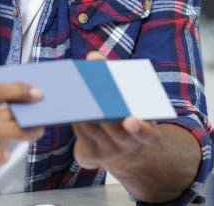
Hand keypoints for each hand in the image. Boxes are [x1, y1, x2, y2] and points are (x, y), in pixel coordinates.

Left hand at [71, 52, 159, 170]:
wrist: (121, 147)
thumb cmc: (126, 113)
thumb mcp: (130, 97)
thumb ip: (115, 76)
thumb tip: (94, 57)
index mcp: (147, 134)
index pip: (148, 135)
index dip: (141, 129)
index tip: (130, 120)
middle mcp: (128, 147)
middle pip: (114, 132)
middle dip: (101, 110)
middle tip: (90, 92)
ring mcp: (108, 155)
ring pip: (93, 131)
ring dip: (82, 111)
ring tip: (72, 91)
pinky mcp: (89, 157)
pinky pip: (79, 136)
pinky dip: (73, 118)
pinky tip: (64, 103)